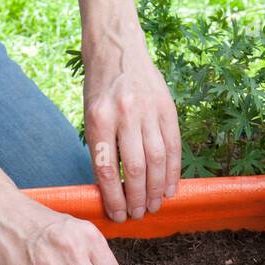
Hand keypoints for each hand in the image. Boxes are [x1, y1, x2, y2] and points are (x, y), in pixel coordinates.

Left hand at [81, 20, 180, 222]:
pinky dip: (173, 171)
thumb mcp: (91, 115)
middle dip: (137, 198)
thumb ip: (102, 148)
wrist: (118, 49)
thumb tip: (112, 190)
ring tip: (154, 206)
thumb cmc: (101, 89)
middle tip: (138, 215)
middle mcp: (125, 114)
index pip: (107, 169)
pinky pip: (173, 146)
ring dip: (157, 189)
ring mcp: (148, 110)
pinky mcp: (167, 108)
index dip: (113, 197)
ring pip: (156, 160)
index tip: (117, 215)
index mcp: (99, 118)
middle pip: (134, 168)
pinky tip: (170, 188)